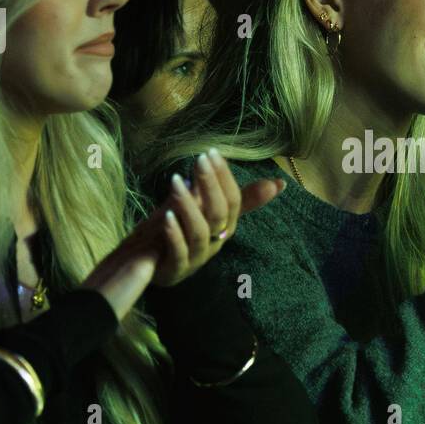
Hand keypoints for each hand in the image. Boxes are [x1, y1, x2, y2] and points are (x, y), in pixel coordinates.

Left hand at [81, 152, 283, 319]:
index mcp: (224, 227)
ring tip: (177, 182)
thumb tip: (279, 184)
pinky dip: (174, 234)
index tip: (211, 152)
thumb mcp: (205, 207)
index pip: (232, 200)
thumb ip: (238, 197)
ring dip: (188, 205)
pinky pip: (179, 252)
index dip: (224, 177)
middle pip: (219, 214)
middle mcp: (214, 243)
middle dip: (210, 184)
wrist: (145, 263)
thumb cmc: (179, 231)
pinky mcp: (174, 271)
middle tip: (199, 159)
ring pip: (199, 232)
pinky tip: (166, 215)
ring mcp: (195, 258)